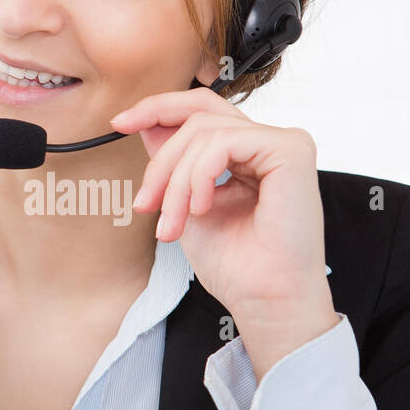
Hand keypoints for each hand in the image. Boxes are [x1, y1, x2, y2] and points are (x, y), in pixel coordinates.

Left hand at [110, 87, 338, 380]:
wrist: (265, 301)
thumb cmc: (237, 266)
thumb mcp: (187, 204)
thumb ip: (175, 163)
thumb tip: (147, 125)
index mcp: (248, 153)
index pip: (201, 110)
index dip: (157, 109)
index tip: (119, 123)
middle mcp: (267, 142)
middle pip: (198, 113)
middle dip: (161, 157)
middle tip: (144, 203)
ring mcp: (282, 142)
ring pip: (204, 132)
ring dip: (175, 181)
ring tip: (173, 224)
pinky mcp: (290, 149)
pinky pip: (223, 142)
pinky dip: (199, 177)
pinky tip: (201, 210)